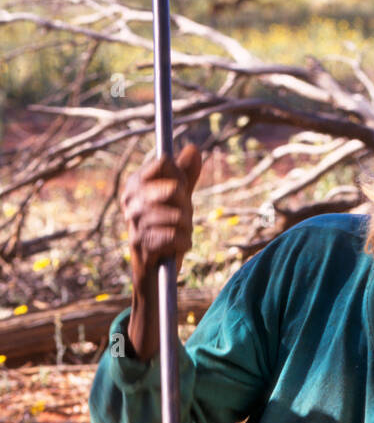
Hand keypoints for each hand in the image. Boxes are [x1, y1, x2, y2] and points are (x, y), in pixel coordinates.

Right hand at [121, 143, 202, 283]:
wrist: (154, 275)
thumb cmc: (166, 232)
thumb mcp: (178, 201)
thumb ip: (185, 176)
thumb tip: (194, 148)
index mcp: (135, 184)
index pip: (165, 162)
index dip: (180, 176)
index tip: (180, 192)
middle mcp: (130, 200)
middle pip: (175, 188)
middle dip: (186, 206)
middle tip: (182, 219)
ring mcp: (134, 222)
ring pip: (178, 216)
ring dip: (186, 229)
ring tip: (178, 237)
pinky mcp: (142, 245)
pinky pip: (176, 237)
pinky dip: (183, 244)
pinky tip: (177, 249)